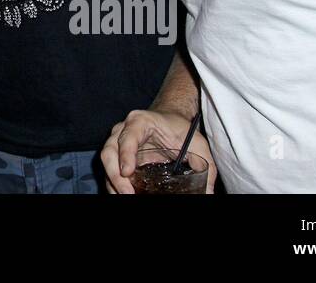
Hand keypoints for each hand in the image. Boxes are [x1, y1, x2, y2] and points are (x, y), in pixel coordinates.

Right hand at [100, 109, 215, 193]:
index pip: (127, 137)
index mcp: (140, 121)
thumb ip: (205, 166)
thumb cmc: (180, 128)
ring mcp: (118, 142)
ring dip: (112, 181)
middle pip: (110, 151)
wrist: (169, 118)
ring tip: (124, 197)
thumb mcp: (197, 143)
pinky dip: (113, 183)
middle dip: (115, 174)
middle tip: (127, 193)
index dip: (125, 154)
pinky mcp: (119, 155)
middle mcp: (123, 129)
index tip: (128, 172)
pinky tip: (122, 193)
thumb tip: (208, 192)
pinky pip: (111, 169)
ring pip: (107, 160)